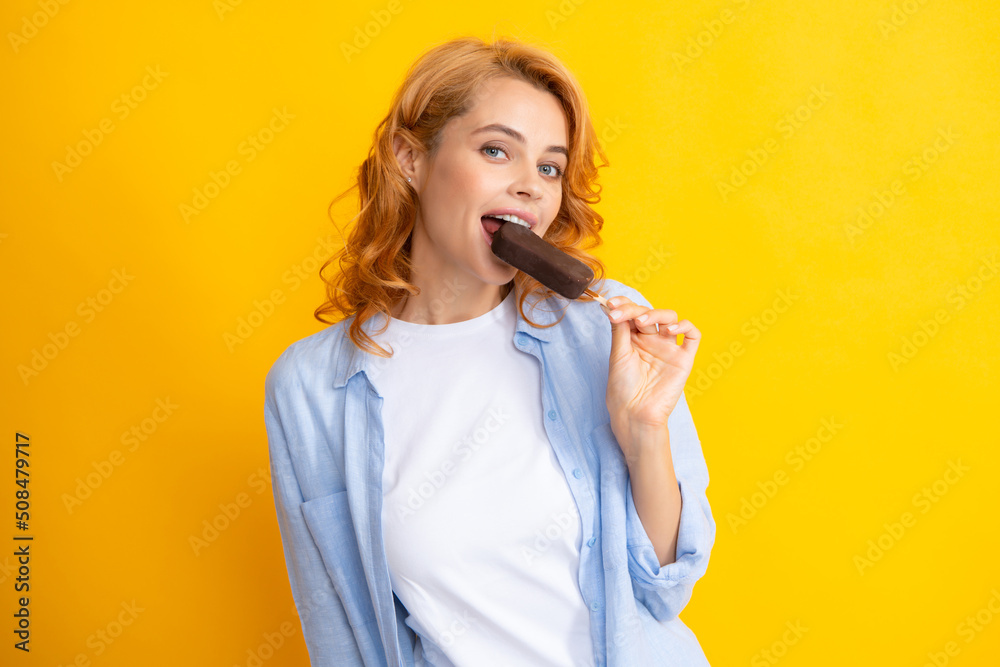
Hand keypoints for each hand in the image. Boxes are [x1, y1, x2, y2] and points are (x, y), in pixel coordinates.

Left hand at [601, 295, 700, 451]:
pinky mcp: (683, 359)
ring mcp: (668, 348)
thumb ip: (620, 330)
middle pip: (649, 313)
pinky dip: (685, 326)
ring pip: (670, 318)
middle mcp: (651, 341)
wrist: (634, 413)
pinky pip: (693, 336)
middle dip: (634, 309)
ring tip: (642, 322)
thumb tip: (613, 305)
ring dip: (656, 313)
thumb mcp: (617, 355)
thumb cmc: (622, 389)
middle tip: (620, 313)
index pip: (633, 313)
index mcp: (633, 340)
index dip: (624, 304)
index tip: (610, 303)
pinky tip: (670, 330)